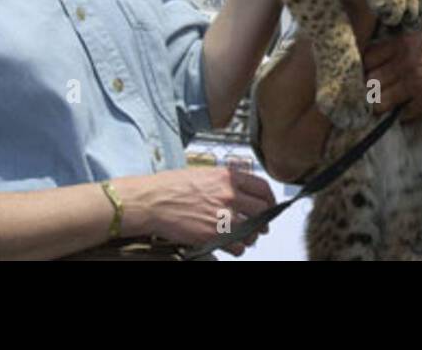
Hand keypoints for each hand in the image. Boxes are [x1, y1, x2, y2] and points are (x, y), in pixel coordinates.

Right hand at [120, 166, 276, 256]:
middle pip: (262, 210)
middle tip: (260, 226)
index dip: (270, 199)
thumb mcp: (204, 173)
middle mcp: (229, 195)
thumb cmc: (170, 186)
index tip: (269, 205)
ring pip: (252, 231)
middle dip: (263, 220)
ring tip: (244, 237)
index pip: (262, 187)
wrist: (152, 201)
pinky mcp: (213, 235)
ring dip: (251, 236)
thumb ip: (226, 181)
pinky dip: (237, 248)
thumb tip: (241, 191)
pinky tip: (231, 246)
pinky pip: (237, 246)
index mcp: (228, 177)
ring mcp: (222, 216)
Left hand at [362, 0, 421, 119]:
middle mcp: (406, 65)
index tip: (369, 61)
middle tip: (371, 81)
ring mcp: (416, 86)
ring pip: (381, 101)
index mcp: (405, 42)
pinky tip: (401, 107)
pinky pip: (403, 114)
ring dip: (378, 100)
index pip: (369, 55)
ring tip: (380, 97)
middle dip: (368, 81)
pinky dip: (400, 112)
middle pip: (370, 80)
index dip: (367, 59)